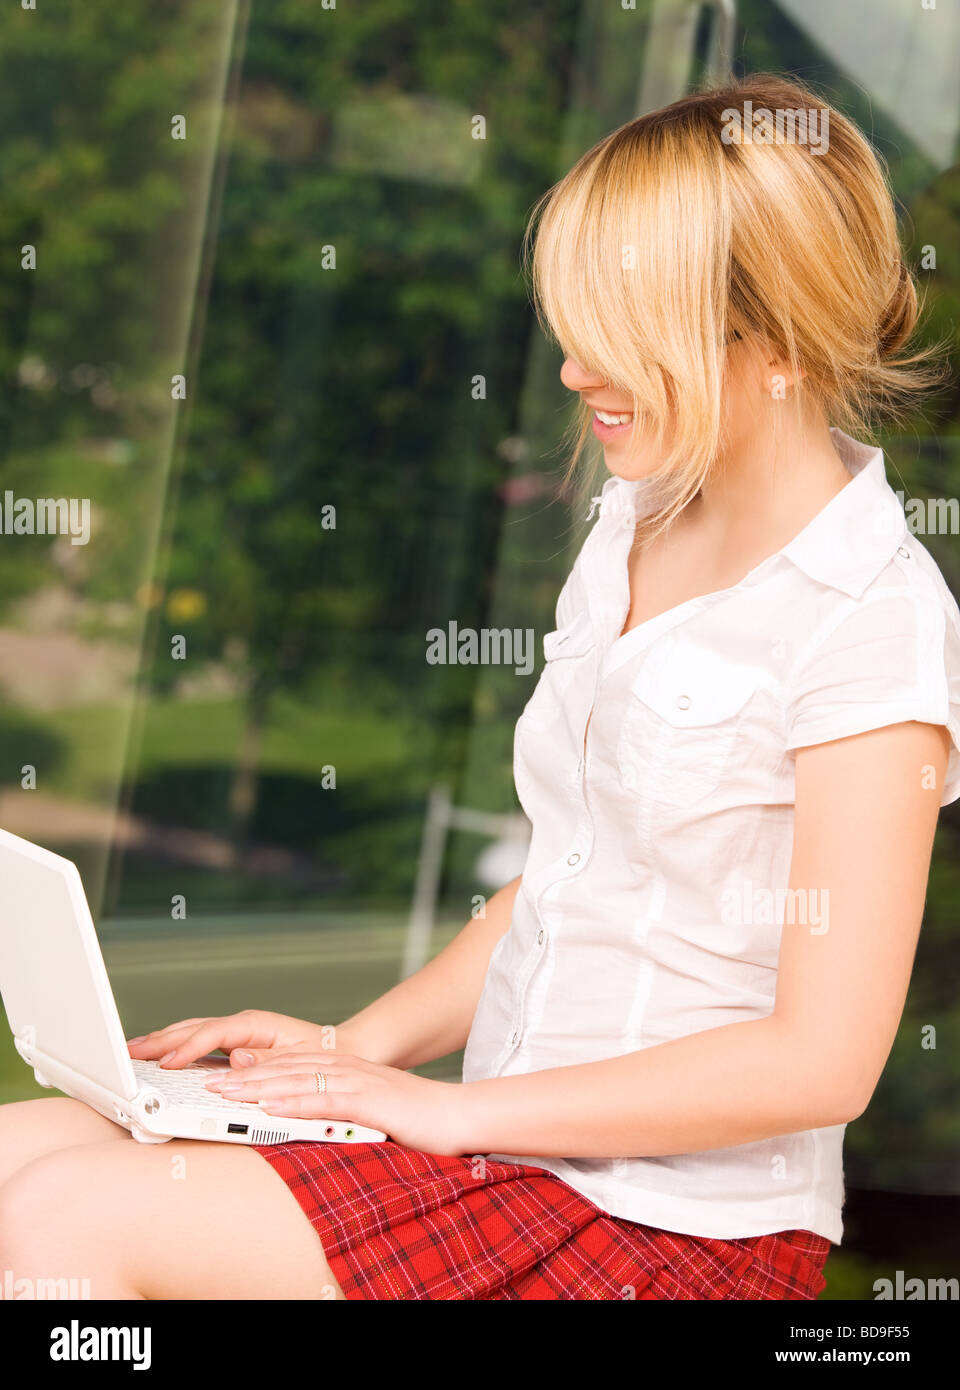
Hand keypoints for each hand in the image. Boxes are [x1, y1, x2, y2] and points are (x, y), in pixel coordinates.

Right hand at [126, 1010, 353, 1071]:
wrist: (340, 1052)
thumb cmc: (322, 1058)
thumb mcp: (300, 1061)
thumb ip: (268, 1060)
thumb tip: (236, 1059)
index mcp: (256, 1024)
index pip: (212, 1034)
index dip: (186, 1048)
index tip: (165, 1064)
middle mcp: (243, 1024)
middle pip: (194, 1028)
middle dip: (160, 1040)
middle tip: (128, 1053)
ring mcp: (237, 1032)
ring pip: (191, 1031)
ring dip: (162, 1040)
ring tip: (134, 1050)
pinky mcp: (234, 1042)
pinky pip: (198, 1041)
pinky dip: (175, 1045)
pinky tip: (160, 1053)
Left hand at [204, 1052, 468, 1154]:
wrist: (457, 1115)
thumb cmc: (415, 1118)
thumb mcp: (368, 1109)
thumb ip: (336, 1109)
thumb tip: (302, 1118)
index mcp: (344, 1069)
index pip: (289, 1067)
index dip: (253, 1071)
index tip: (221, 1079)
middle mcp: (346, 1069)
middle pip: (286, 1070)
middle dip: (245, 1076)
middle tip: (208, 1083)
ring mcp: (358, 1083)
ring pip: (298, 1081)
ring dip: (259, 1086)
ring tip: (226, 1092)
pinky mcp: (369, 1101)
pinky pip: (325, 1101)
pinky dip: (295, 1103)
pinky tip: (271, 1106)